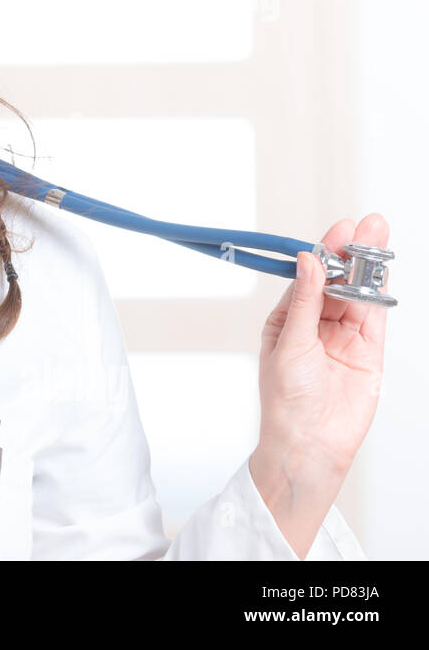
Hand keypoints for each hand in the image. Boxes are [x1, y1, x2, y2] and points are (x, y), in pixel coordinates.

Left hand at [250, 212, 389, 556]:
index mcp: (287, 320)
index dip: (323, 252)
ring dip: (368, 267)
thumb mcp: (290, 343)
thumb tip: (308, 261)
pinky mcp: (368, 353)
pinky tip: (382, 271)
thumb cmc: (285, 400)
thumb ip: (305, 302)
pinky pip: (375, 317)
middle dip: (350, 252)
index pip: (308, 278)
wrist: (309, 443)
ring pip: (359, 294)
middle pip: (337, 281)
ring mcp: (343, 338)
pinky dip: (380, 294)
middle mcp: (316, 325)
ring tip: (378, 236)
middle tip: (366, 224)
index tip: (337, 229)